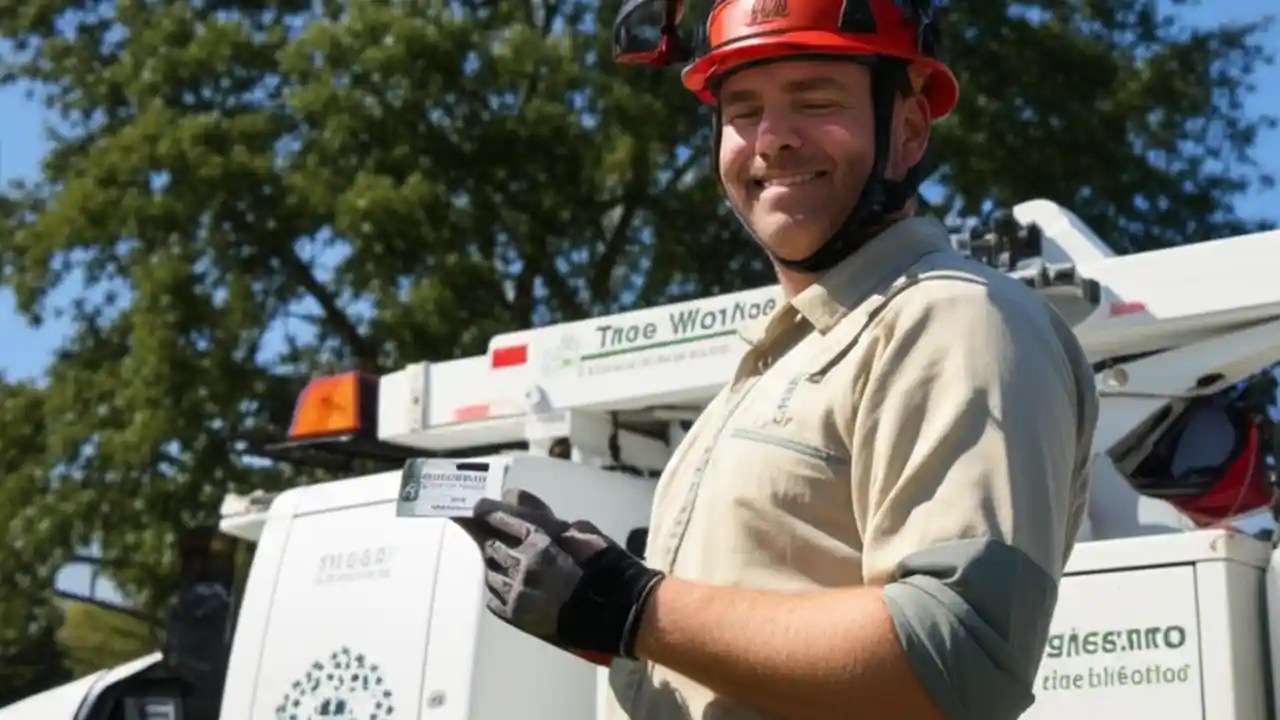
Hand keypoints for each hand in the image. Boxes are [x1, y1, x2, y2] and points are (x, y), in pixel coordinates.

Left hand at [453, 487, 663, 665]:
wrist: (619, 612)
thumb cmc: (604, 565)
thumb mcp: (579, 530)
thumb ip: (543, 515)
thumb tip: (514, 497)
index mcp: (540, 539)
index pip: (499, 519)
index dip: (486, 512)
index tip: (478, 509)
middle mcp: (523, 564)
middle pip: (490, 546)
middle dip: (494, 540)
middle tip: (500, 540)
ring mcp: (517, 592)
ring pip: (490, 572)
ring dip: (498, 566)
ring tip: (515, 568)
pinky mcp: (515, 616)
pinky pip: (494, 598)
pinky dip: (500, 590)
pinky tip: (514, 588)